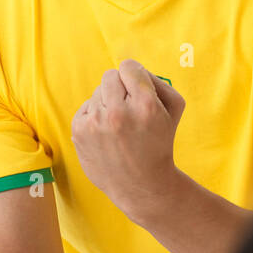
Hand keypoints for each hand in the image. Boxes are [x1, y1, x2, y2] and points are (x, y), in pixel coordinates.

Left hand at [71, 60, 185, 219]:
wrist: (141, 185)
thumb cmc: (159, 143)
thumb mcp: (173, 109)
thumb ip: (157, 80)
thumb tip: (129, 67)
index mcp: (145, 105)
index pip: (129, 66)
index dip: (135, 76)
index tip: (137, 89)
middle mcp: (118, 113)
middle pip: (110, 76)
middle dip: (120, 89)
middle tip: (129, 110)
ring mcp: (96, 123)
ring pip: (97, 92)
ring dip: (108, 104)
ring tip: (120, 128)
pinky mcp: (79, 131)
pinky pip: (86, 107)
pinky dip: (96, 117)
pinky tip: (107, 135)